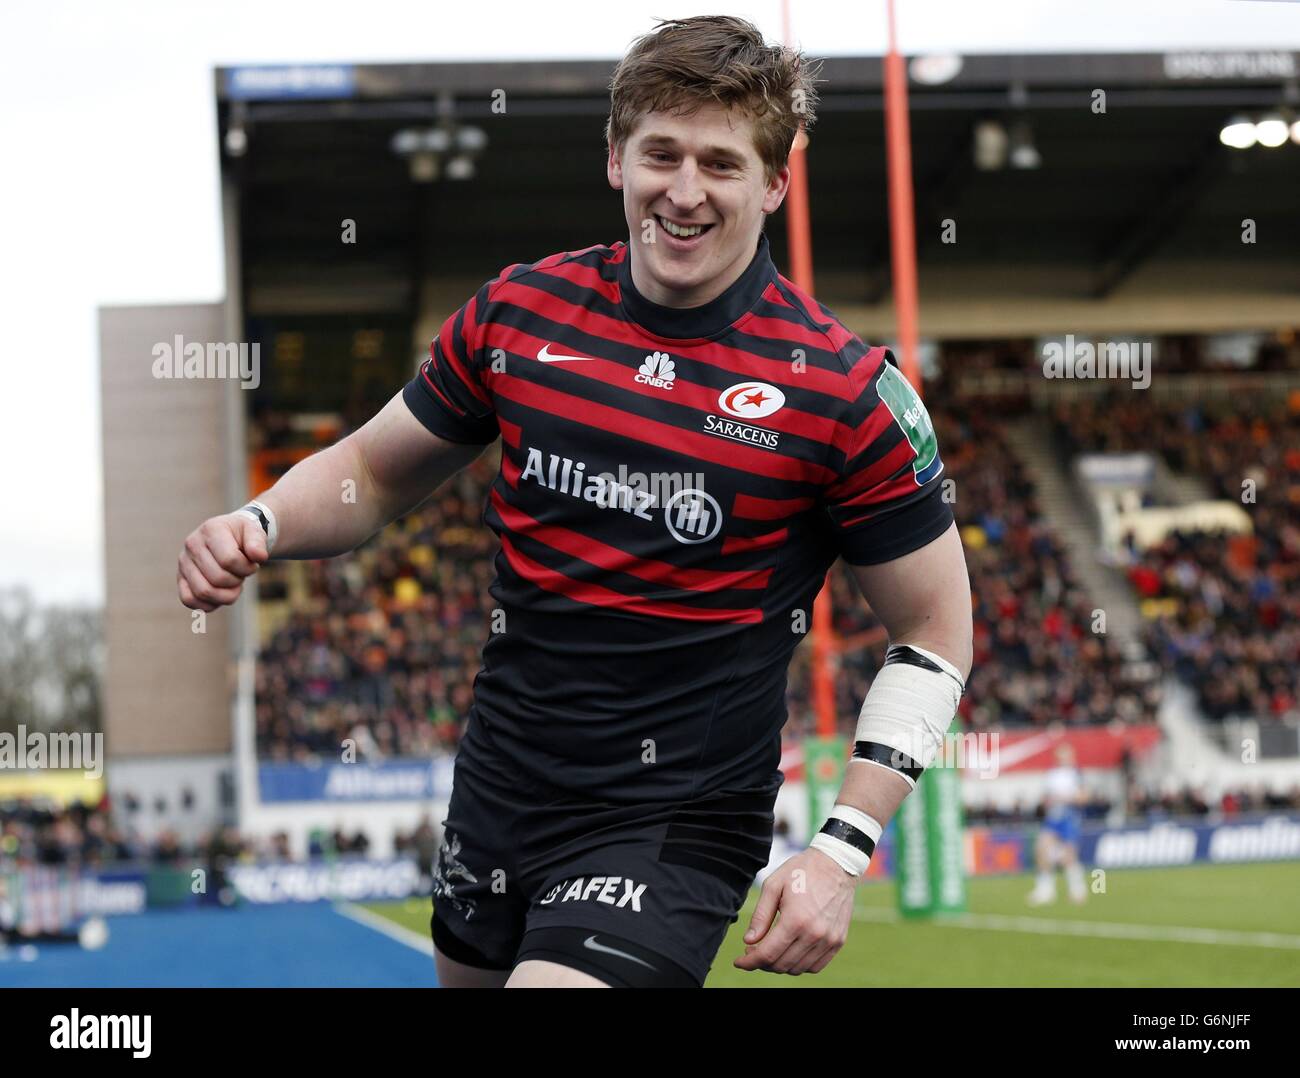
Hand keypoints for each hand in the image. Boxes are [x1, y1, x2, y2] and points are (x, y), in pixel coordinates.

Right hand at [177, 512, 268, 610]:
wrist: (229, 536)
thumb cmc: (242, 535)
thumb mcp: (255, 531)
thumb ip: (258, 542)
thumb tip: (259, 556)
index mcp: (211, 530)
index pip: (229, 560)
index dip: (246, 568)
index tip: (252, 564)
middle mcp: (192, 544)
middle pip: (218, 578)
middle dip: (237, 581)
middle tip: (242, 575)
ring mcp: (184, 562)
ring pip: (203, 592)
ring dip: (226, 595)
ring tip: (233, 585)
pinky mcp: (180, 578)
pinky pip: (189, 600)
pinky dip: (209, 604)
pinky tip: (222, 596)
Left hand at [733, 846, 856, 975]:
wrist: (836, 863)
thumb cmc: (802, 871)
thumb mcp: (774, 885)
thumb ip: (760, 916)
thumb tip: (749, 941)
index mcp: (795, 920)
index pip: (767, 954)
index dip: (749, 961)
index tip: (739, 961)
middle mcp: (814, 934)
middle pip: (781, 965)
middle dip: (762, 962)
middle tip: (754, 950)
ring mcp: (829, 940)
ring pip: (798, 969)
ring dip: (780, 965)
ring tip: (772, 949)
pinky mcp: (838, 941)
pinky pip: (815, 966)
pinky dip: (800, 965)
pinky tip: (790, 951)